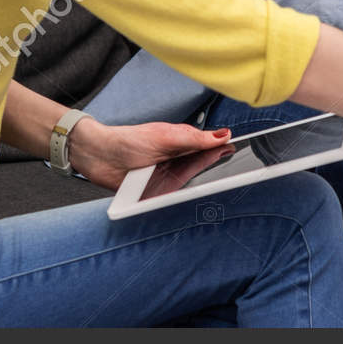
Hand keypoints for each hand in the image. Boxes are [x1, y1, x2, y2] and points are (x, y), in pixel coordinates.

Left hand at [65, 118, 232, 191]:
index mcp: (183, 145)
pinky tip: (189, 208)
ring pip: (191, 190)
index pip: (211, 150)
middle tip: (235, 178)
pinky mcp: (157, 196)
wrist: (97, 157)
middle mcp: (178, 163)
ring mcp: (168, 181)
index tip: (245, 156)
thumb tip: (224, 135)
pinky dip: (180, 206)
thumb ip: (195, 139)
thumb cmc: (128, 141)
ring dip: (199, 193)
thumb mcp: (166, 137)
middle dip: (218, 176)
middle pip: (204, 172)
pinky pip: (174, 204)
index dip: (226, 153)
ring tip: (215, 194)